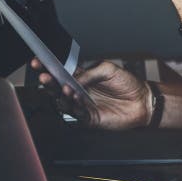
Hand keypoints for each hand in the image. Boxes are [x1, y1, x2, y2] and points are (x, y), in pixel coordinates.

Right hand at [30, 58, 151, 129]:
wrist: (143, 100)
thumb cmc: (128, 83)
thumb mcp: (108, 69)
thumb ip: (90, 73)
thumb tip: (73, 78)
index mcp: (82, 78)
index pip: (60, 73)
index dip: (48, 68)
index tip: (38, 62)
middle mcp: (80, 92)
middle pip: (58, 88)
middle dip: (49, 82)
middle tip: (45, 76)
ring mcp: (83, 106)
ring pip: (64, 102)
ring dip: (61, 95)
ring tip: (64, 87)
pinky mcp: (89, 118)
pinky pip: (77, 113)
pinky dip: (74, 105)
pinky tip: (76, 97)